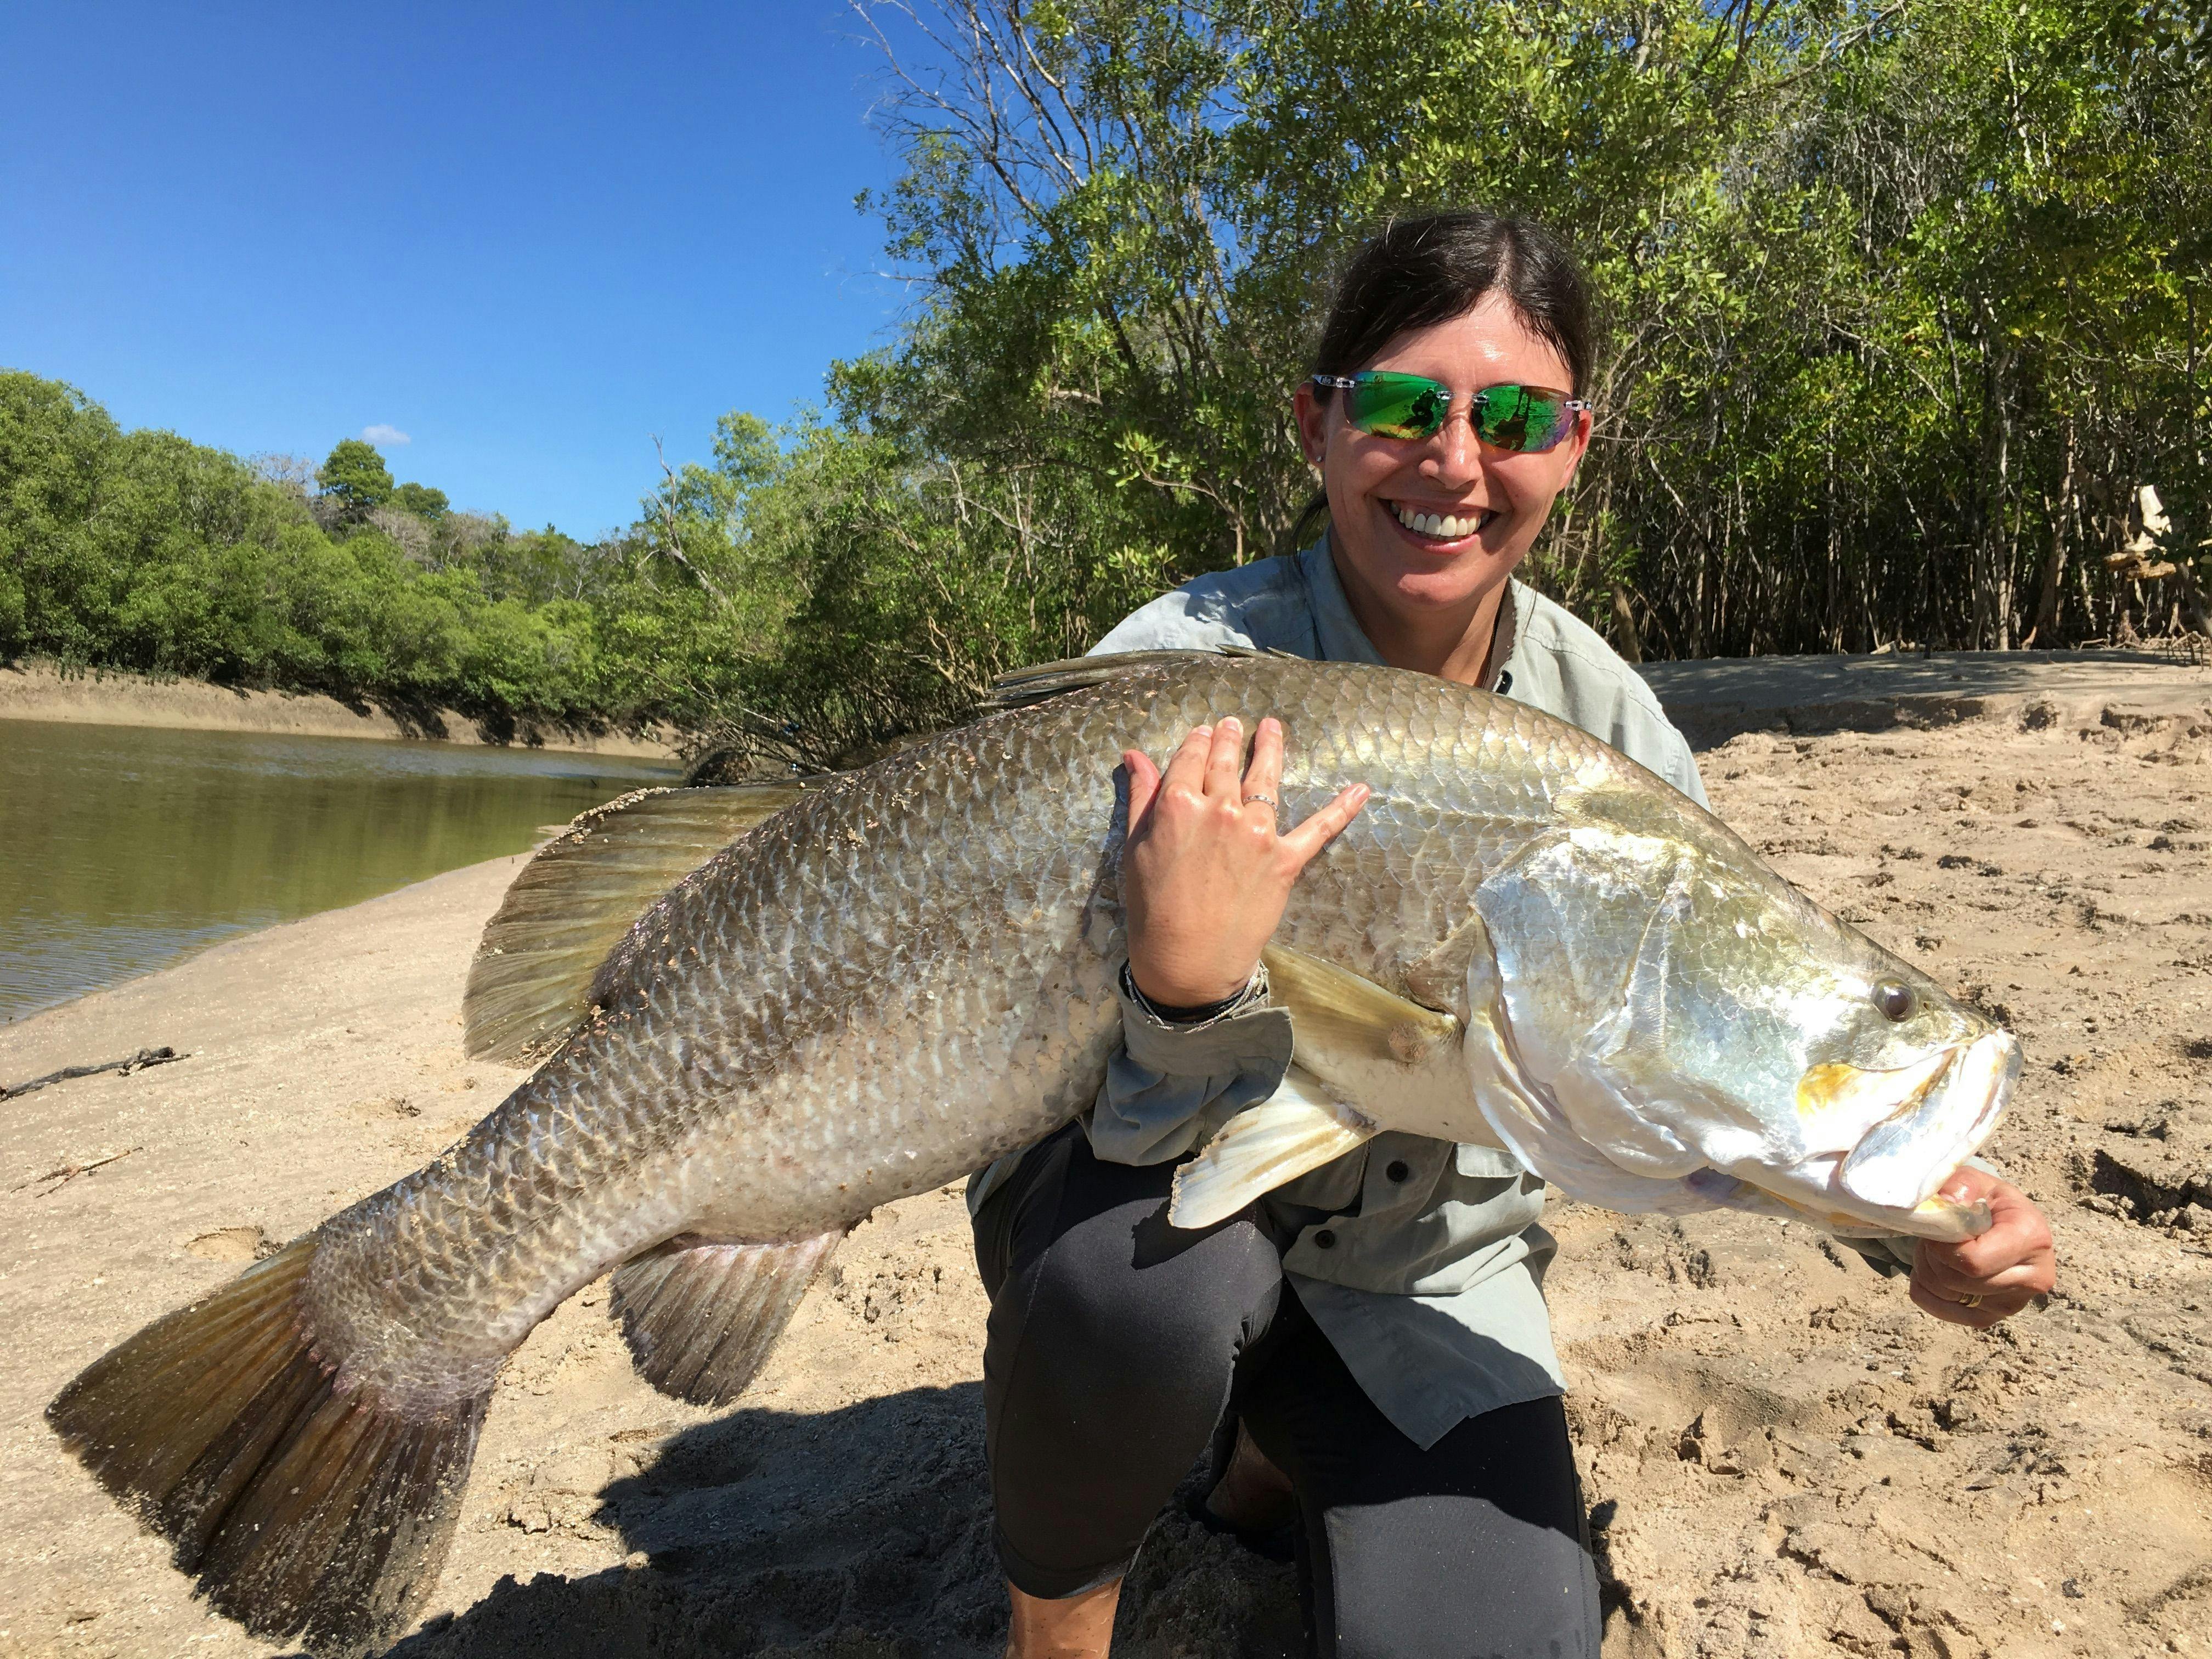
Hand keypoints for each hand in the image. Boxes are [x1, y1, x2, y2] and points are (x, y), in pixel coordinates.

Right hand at [1120, 715, 1368, 1006]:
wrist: (1187, 960)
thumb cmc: (1152, 908)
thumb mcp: (1135, 847)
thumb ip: (1141, 796)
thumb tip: (1135, 754)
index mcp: (1178, 804)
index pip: (1190, 758)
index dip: (1197, 741)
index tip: (1203, 731)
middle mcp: (1221, 809)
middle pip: (1226, 761)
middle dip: (1229, 737)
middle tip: (1234, 722)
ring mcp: (1257, 833)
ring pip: (1267, 777)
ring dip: (1271, 747)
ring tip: (1272, 728)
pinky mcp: (1285, 860)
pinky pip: (1319, 828)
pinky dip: (1343, 808)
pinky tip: (1362, 790)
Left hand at [1910, 1165, 2055, 1327]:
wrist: (2002, 1224)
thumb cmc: (1986, 1201)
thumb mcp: (1975, 1181)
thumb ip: (1959, 1185)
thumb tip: (1945, 1204)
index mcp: (2032, 1238)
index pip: (1973, 1260)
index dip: (1942, 1246)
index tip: (1939, 1228)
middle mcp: (2033, 1278)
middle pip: (1956, 1281)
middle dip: (1933, 1256)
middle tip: (1936, 1237)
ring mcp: (2014, 1304)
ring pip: (1946, 1296)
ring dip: (1928, 1271)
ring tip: (1940, 1250)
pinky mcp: (1993, 1318)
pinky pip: (1940, 1310)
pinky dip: (1927, 1290)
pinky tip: (1939, 1269)